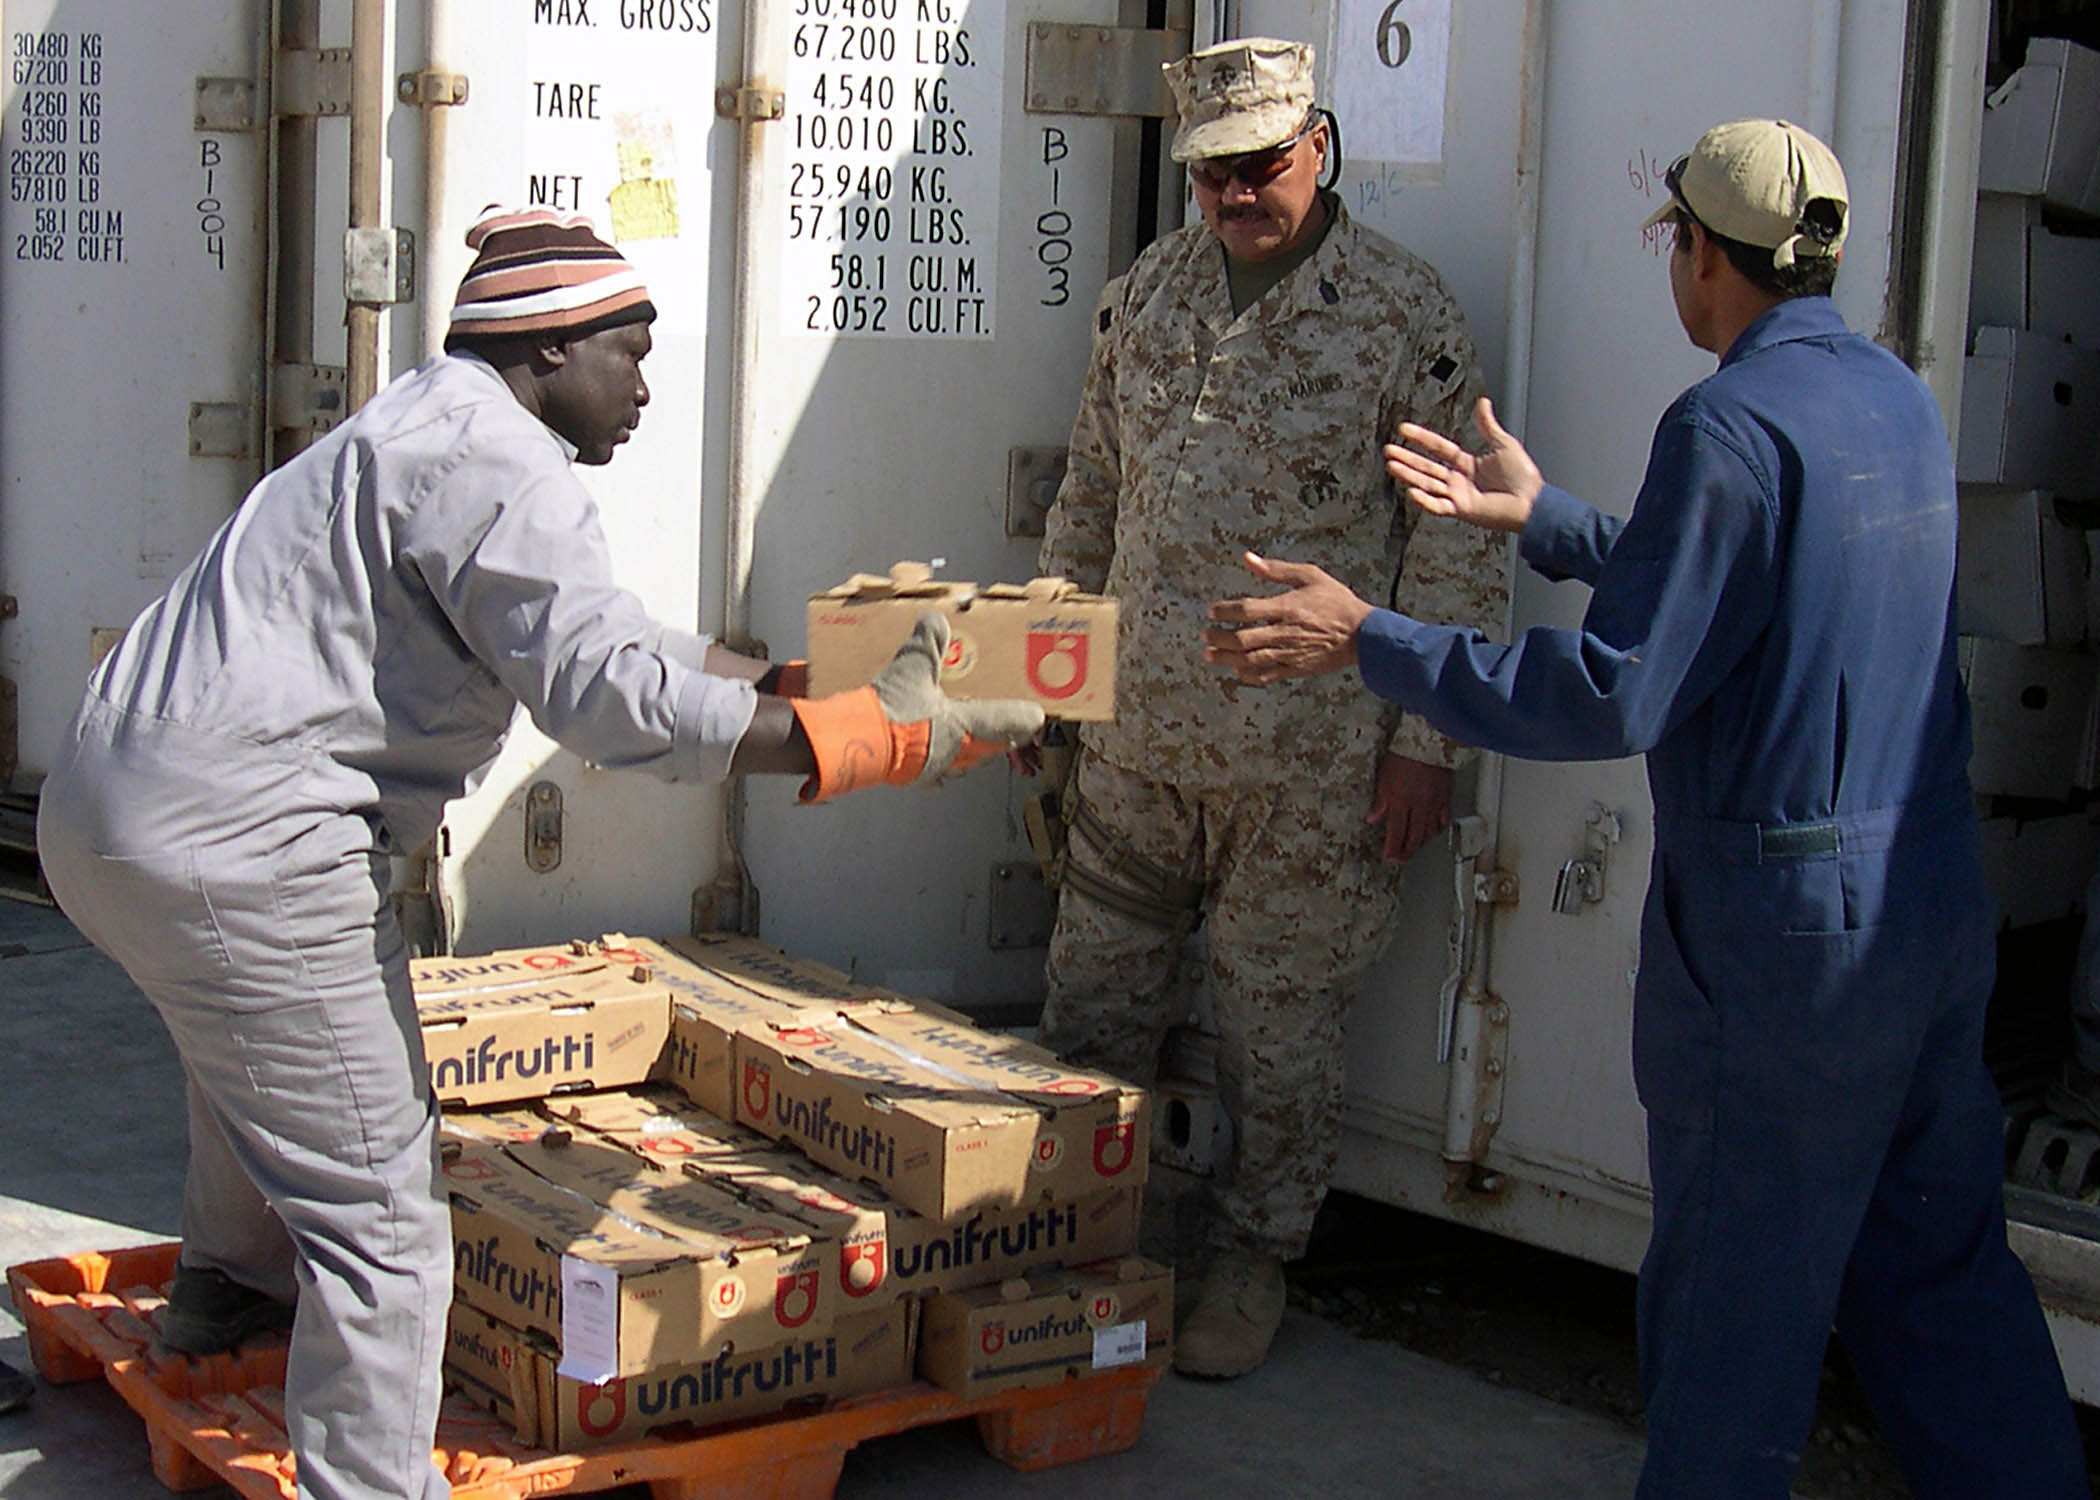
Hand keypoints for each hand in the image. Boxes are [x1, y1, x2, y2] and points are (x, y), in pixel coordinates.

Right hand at [792, 614, 1044, 800]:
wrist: (856, 744)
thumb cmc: (891, 710)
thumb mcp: (913, 664)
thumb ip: (929, 638)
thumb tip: (937, 619)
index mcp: (967, 726)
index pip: (1008, 722)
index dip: (1025, 718)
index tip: (1038, 715)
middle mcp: (958, 753)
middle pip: (990, 747)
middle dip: (997, 736)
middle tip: (1004, 724)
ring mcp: (937, 769)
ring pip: (965, 761)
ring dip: (969, 748)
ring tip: (966, 734)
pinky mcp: (914, 777)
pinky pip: (935, 771)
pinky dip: (936, 760)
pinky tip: (928, 752)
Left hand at [1204, 553, 1371, 684]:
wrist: (1362, 634)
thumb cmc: (1337, 602)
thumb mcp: (1310, 576)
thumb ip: (1277, 570)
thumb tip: (1248, 559)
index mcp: (1288, 607)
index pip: (1247, 610)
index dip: (1225, 611)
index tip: (1211, 611)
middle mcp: (1285, 632)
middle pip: (1243, 638)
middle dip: (1219, 638)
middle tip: (1205, 635)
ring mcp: (1290, 653)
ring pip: (1250, 660)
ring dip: (1226, 658)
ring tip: (1210, 655)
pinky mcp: (1296, 669)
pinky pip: (1267, 676)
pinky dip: (1249, 675)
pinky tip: (1236, 671)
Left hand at [1367, 754, 1452, 862]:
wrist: (1430, 742)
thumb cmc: (1406, 755)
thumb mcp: (1384, 777)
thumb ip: (1380, 801)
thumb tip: (1372, 818)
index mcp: (1401, 801)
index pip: (1395, 833)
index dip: (1392, 849)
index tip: (1389, 858)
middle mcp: (1418, 807)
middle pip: (1413, 837)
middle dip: (1406, 852)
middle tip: (1400, 859)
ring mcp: (1434, 804)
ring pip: (1428, 832)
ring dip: (1420, 843)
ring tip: (1413, 848)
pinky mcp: (1445, 798)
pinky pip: (1443, 821)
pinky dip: (1436, 830)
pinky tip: (1432, 832)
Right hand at [1384, 396, 1542, 533]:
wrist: (1532, 501)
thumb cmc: (1522, 476)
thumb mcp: (1503, 443)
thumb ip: (1487, 425)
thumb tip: (1482, 402)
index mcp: (1467, 464)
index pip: (1438, 448)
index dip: (1421, 438)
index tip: (1403, 429)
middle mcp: (1458, 480)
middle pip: (1426, 467)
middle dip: (1406, 458)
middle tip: (1388, 450)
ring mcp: (1458, 496)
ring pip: (1427, 484)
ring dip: (1408, 475)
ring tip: (1391, 465)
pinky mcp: (1462, 510)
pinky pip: (1438, 506)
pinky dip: (1425, 501)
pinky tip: (1411, 491)